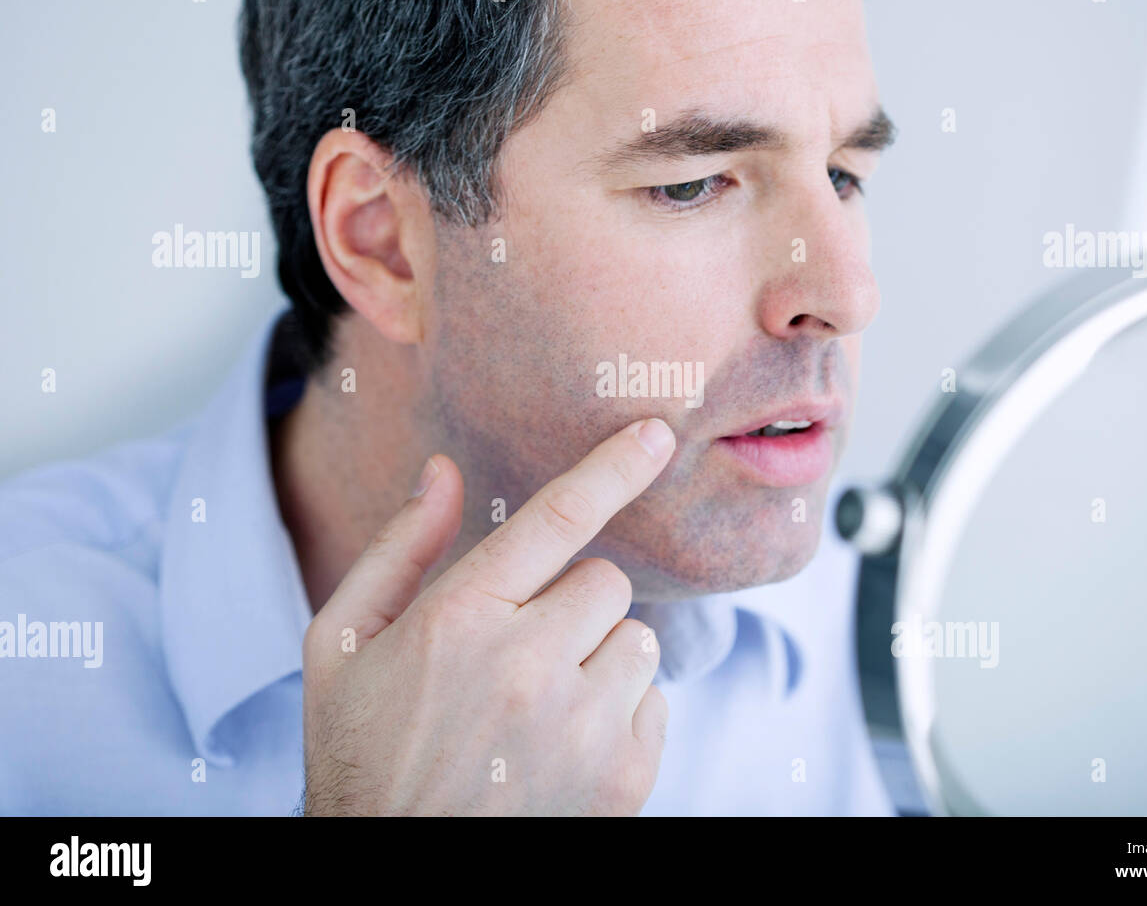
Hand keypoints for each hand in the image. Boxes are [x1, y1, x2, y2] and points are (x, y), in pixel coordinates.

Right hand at [301, 417, 675, 814]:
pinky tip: (565, 745)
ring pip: (638, 640)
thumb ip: (397, 551)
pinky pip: (656, 703)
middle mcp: (529, 667)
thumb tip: (443, 472)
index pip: (555, 519)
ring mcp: (583, 727)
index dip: (611, 468)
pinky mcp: (625, 778)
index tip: (654, 433)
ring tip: (542, 704)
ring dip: (600, 659)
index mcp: (458, 621)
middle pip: (604, 583)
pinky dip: (621, 714)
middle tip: (522, 651)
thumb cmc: (361, 754)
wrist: (395, 873)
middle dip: (571, 605)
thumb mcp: (341, 646)